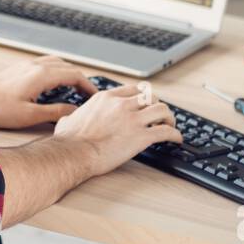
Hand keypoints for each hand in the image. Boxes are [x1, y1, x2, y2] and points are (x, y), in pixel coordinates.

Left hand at [0, 55, 98, 128]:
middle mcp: (36, 65)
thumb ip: (55, 112)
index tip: (95, 96)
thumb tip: (74, 111)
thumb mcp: (29, 116)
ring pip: (57, 63)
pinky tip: (54, 84)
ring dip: (69, 74)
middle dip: (81, 80)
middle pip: (68, 67)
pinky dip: (57, 71)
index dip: (88, 86)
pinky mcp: (20, 67)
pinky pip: (46, 64)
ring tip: (74, 89)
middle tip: (88, 95)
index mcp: (41, 76)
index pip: (74, 75)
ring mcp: (27, 64)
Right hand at [52, 82, 181, 175]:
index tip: (145, 104)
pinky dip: (175, 135)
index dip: (142, 97)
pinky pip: (166, 132)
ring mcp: (132, 120)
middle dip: (157, 105)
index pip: (133, 90)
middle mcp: (121, 105)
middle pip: (150, 97)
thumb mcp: (68, 120)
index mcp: (106, 98)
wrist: (74, 153)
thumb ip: (72, 116)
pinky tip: (176, 139)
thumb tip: (66, 120)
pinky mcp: (141, 137)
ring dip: (169, 117)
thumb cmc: (69, 141)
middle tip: (159, 115)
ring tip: (170, 125)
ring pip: (162, 110)